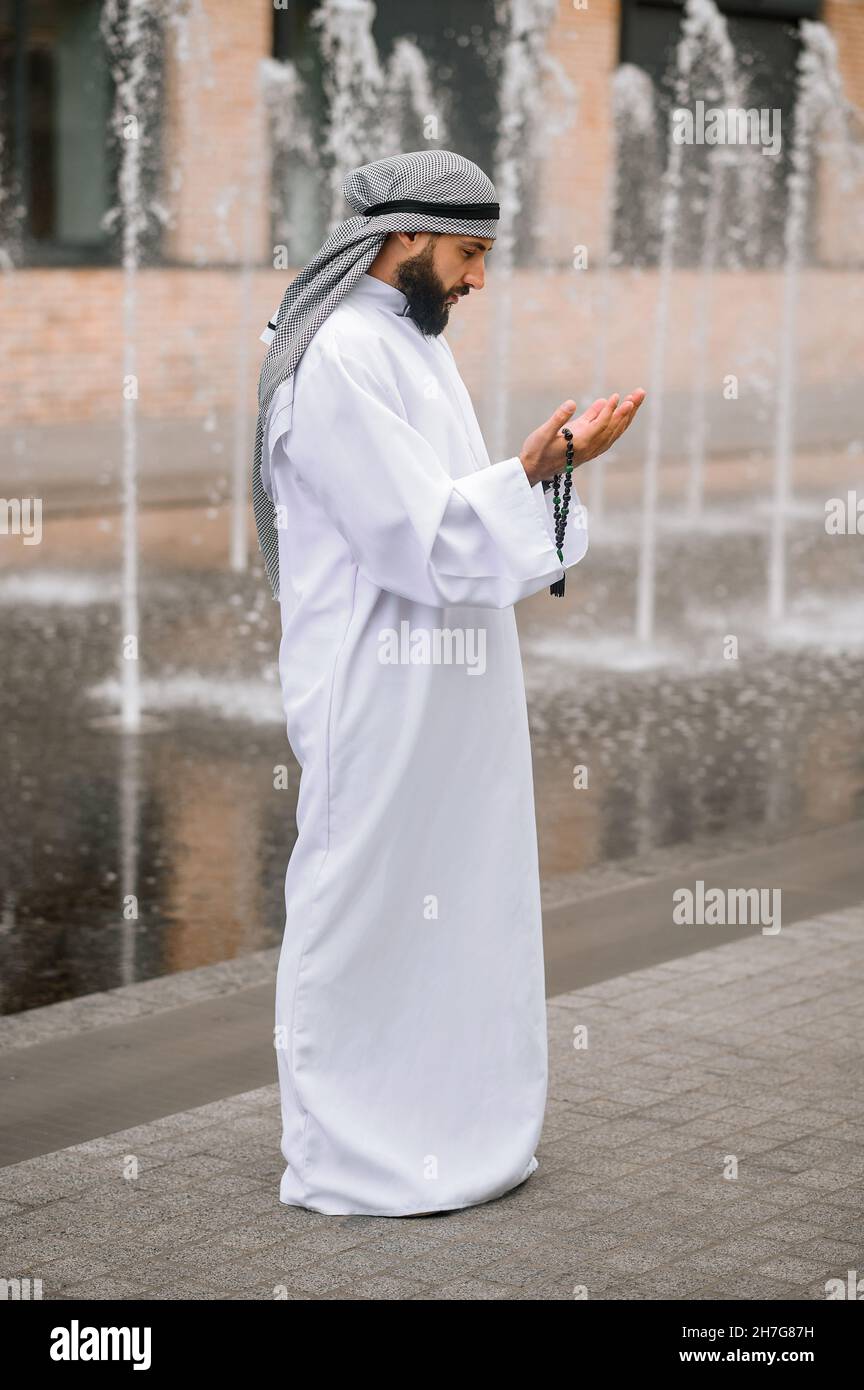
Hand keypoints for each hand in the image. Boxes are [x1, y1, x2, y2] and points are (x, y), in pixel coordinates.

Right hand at [519, 390, 645, 485]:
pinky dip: (616, 422)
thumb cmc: (536, 451)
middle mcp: (590, 448)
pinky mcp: (589, 447)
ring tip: (636, 397)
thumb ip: (558, 418)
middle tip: (639, 392)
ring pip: (614, 431)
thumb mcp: (543, 433)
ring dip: (627, 415)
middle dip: (629, 410)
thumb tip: (572, 403)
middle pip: (615, 427)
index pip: (601, 425)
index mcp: (580, 444)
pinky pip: (608, 434)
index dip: (610, 411)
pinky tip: (618, 409)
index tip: (616, 396)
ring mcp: (591, 449)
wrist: (533, 471)